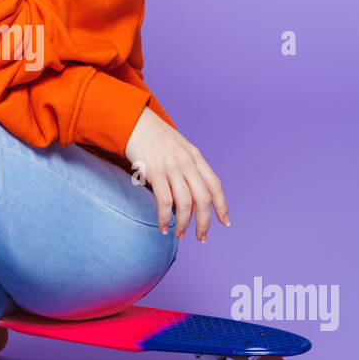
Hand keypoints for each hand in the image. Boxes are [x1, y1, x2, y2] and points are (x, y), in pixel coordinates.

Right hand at [124, 106, 229, 241]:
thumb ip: (187, 166)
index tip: (225, 222)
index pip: (214, 185)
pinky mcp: (155, 172)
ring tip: (180, 235)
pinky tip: (163, 227)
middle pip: (203, 198)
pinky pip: (164, 201)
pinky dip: (165, 218)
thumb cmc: (154, 137)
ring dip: (184, 224)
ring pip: (185, 203)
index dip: (222, 205)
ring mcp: (171, 167)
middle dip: (204, 222)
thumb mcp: (178, 148)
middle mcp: (186, 162)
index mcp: (195, 157)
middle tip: (201, 238)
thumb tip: (191, 193)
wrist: (133, 122)